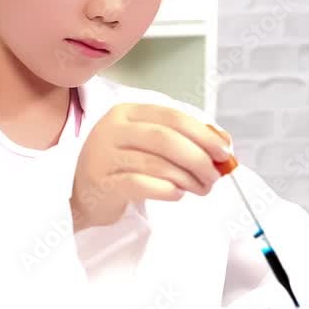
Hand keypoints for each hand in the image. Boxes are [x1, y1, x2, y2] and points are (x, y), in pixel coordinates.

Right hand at [70, 103, 233, 230]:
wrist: (84, 195)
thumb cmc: (121, 167)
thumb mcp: (147, 145)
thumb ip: (182, 138)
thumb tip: (222, 141)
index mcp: (125, 113)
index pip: (172, 117)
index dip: (203, 134)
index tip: (223, 152)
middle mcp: (112, 130)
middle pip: (166, 139)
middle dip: (198, 158)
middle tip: (214, 175)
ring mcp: (103, 156)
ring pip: (156, 164)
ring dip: (187, 179)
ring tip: (200, 188)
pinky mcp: (102, 182)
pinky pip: (142, 185)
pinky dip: (166, 191)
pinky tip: (176, 194)